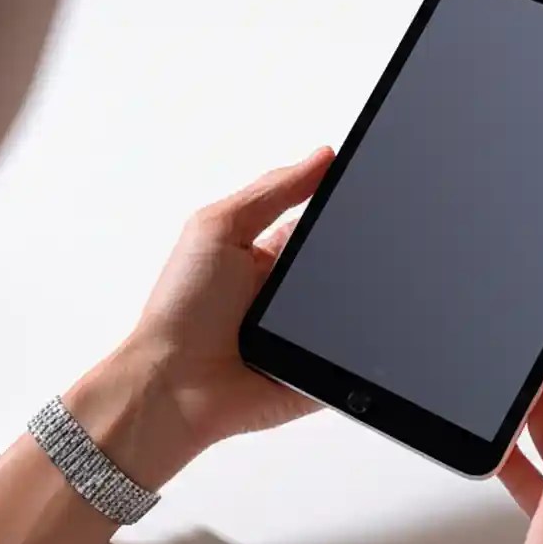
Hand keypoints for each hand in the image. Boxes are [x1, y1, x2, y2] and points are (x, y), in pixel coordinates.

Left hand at [64, 147, 334, 485]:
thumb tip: (322, 156)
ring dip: (361, 299)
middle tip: (351, 249)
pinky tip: (351, 337)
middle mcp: (292, 292)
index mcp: (269, 252)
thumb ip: (272, 191)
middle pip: (345, 261)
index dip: (344, 203)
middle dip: (357, 253)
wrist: (173, 387)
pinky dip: (361, 348)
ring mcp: (308, 334)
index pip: (320, 218)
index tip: (369, 183)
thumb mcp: (218, 228)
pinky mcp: (322, 373)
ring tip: (330, 301)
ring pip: (359, 307)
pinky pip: (357, 357)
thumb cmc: (181, 310)